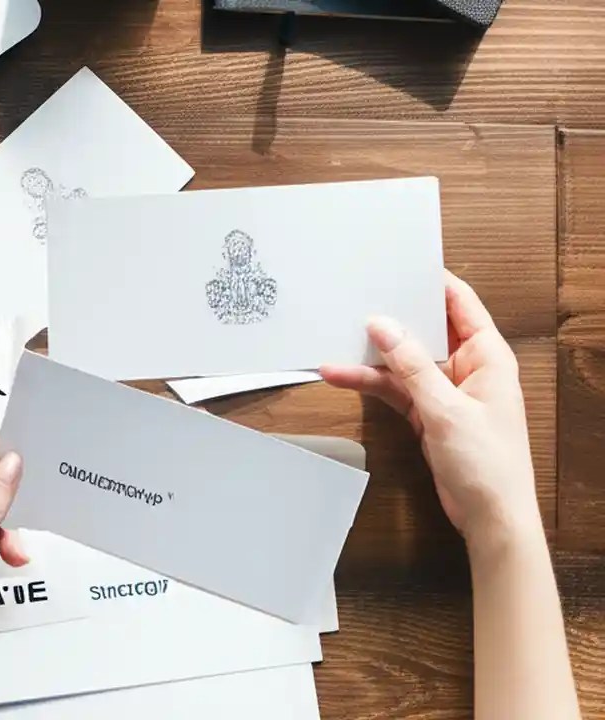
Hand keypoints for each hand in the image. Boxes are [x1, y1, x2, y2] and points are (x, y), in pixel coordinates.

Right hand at [320, 272, 540, 551]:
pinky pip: (394, 389)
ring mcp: (445, 391)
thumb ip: (411, 365)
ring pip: (402, 361)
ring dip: (370, 357)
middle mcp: (468, 368)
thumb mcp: (446, 408)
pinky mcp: (427, 413)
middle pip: (425, 330)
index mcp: (488, 356)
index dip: (432, 282)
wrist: (491, 517)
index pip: (461, 304)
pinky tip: (340, 376)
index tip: (399, 264)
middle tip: (356, 297)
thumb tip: (383, 324)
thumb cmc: (488, 464)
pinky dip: (369, 384)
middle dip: (391, 316)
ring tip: (333, 343)